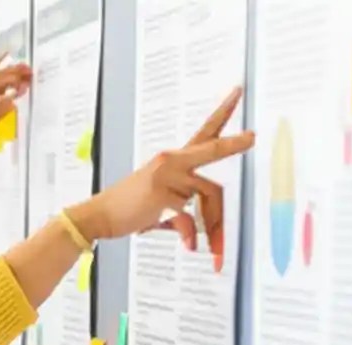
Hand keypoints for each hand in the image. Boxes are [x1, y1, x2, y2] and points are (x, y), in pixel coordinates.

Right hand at [69, 87, 252, 246]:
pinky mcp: (161, 194)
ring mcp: (166, 176)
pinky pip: (188, 215)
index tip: (236, 92)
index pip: (203, 133)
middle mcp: (170, 162)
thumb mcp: (161, 201)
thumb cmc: (128, 208)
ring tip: (214, 244)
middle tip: (252, 137)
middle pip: (211, 150)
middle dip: (233, 144)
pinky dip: (189, 233)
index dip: (222, 113)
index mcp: (172, 161)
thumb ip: (183, 206)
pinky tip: (189, 244)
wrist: (98, 216)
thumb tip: (197, 230)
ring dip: (213, 222)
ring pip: (207, 193)